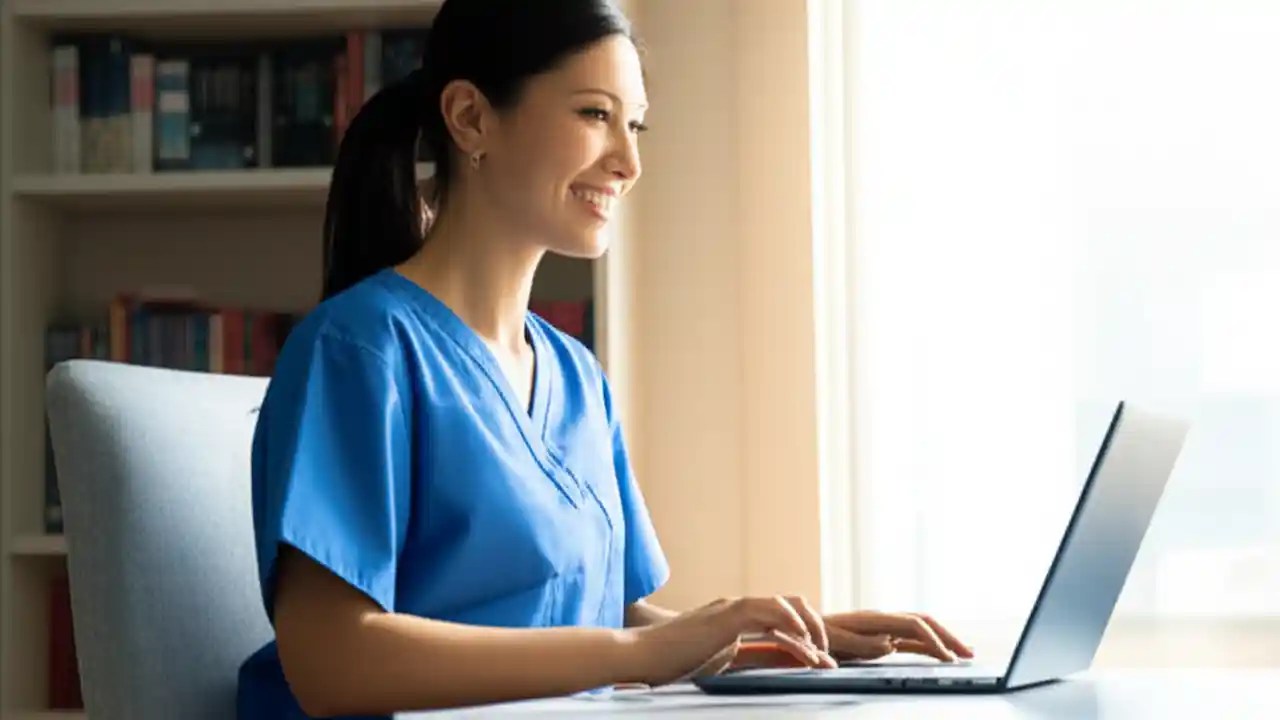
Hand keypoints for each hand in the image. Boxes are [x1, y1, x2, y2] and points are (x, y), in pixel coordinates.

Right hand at [622, 595, 837, 685]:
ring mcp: (731, 608)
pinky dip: (791, 623)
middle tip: (825, 657)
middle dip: (815, 627)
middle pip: (790, 604)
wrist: (640, 656)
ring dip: (808, 627)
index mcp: (735, 618)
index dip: (806, 639)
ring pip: (784, 605)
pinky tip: (803, 642)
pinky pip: (768, 611)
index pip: (781, 620)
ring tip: (818, 653)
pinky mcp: (726, 616)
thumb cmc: (672, 662)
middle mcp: (736, 607)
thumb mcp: (721, 662)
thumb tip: (784, 662)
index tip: (823, 664)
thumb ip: (752, 658)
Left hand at [824, 610, 973, 662]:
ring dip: (944, 640)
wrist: (803, 632)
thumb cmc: (816, 638)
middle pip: (924, 623)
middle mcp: (883, 619)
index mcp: (874, 619)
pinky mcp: (883, 635)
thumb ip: (860, 643)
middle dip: (948, 637)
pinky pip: (912, 639)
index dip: (932, 641)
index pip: (913, 625)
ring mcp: (885, 626)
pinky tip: (942, 654)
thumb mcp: (834, 641)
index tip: (948, 658)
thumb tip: (889, 644)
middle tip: (969, 654)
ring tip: (966, 653)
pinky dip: (930, 646)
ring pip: (922, 630)